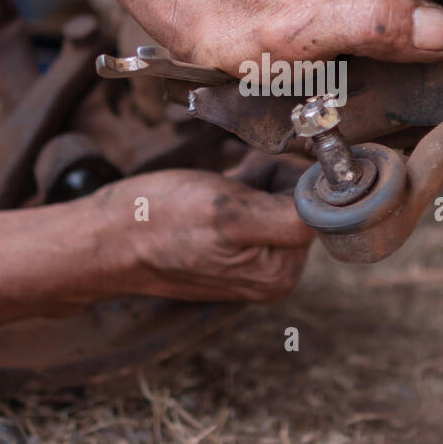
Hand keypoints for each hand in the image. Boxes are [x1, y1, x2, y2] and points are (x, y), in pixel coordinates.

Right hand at [84, 168, 312, 304]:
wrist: (105, 236)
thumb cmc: (159, 221)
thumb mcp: (230, 213)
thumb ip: (290, 215)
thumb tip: (338, 206)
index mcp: (280, 273)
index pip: (318, 208)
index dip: (290, 177)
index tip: (256, 169)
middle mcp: (273, 274)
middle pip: (299, 202)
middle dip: (268, 178)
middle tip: (231, 180)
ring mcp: (252, 261)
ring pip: (276, 197)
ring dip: (252, 180)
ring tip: (217, 186)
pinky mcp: (232, 247)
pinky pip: (253, 204)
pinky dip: (239, 186)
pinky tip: (212, 190)